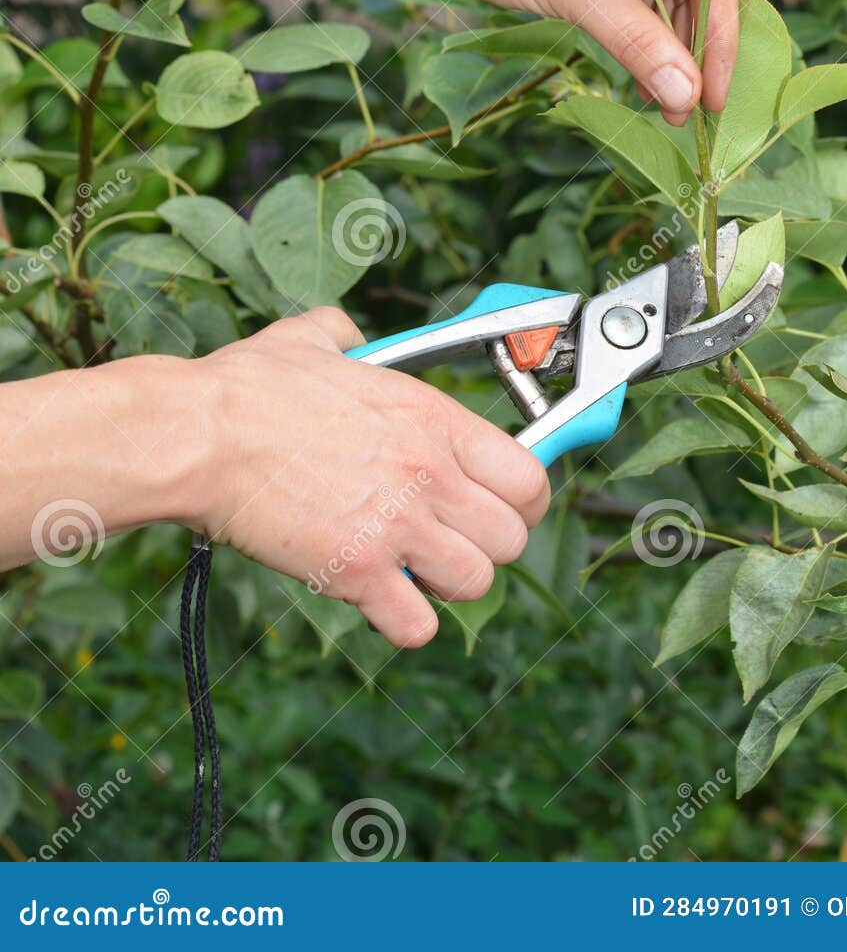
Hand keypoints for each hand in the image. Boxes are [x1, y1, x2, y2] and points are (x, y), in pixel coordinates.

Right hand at [188, 308, 549, 647]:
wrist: (202, 437)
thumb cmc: (250, 389)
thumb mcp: (313, 339)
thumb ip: (345, 336)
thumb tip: (346, 336)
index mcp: (432, 417)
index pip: (528, 475)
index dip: (523, 499)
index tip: (505, 505)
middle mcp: (430, 473)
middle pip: (512, 538)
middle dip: (487, 545)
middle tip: (451, 540)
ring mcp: (398, 527)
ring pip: (476, 582)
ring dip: (448, 583)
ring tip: (413, 568)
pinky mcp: (357, 573)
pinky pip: (419, 625)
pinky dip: (406, 622)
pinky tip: (382, 599)